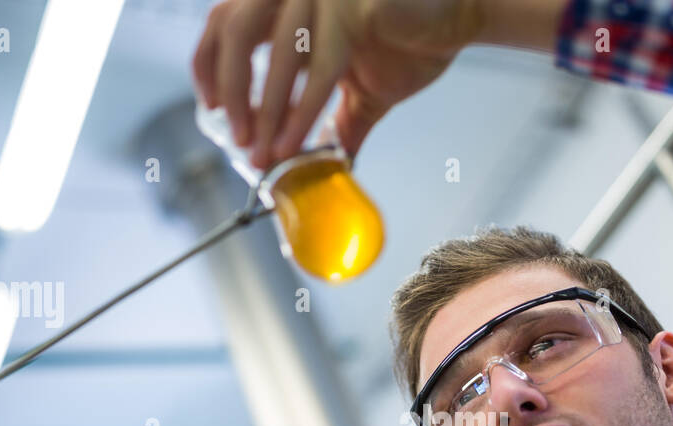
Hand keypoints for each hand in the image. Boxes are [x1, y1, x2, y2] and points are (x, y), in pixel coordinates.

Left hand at [192, 0, 482, 169]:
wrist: (463, 19)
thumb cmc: (411, 39)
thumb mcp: (362, 88)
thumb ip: (337, 118)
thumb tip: (330, 162)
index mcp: (288, 1)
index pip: (224, 23)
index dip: (209, 65)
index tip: (213, 109)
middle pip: (235, 33)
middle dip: (232, 93)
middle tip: (242, 143)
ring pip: (275, 52)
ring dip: (267, 110)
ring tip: (266, 154)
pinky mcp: (350, 5)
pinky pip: (318, 66)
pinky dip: (303, 110)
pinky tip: (297, 144)